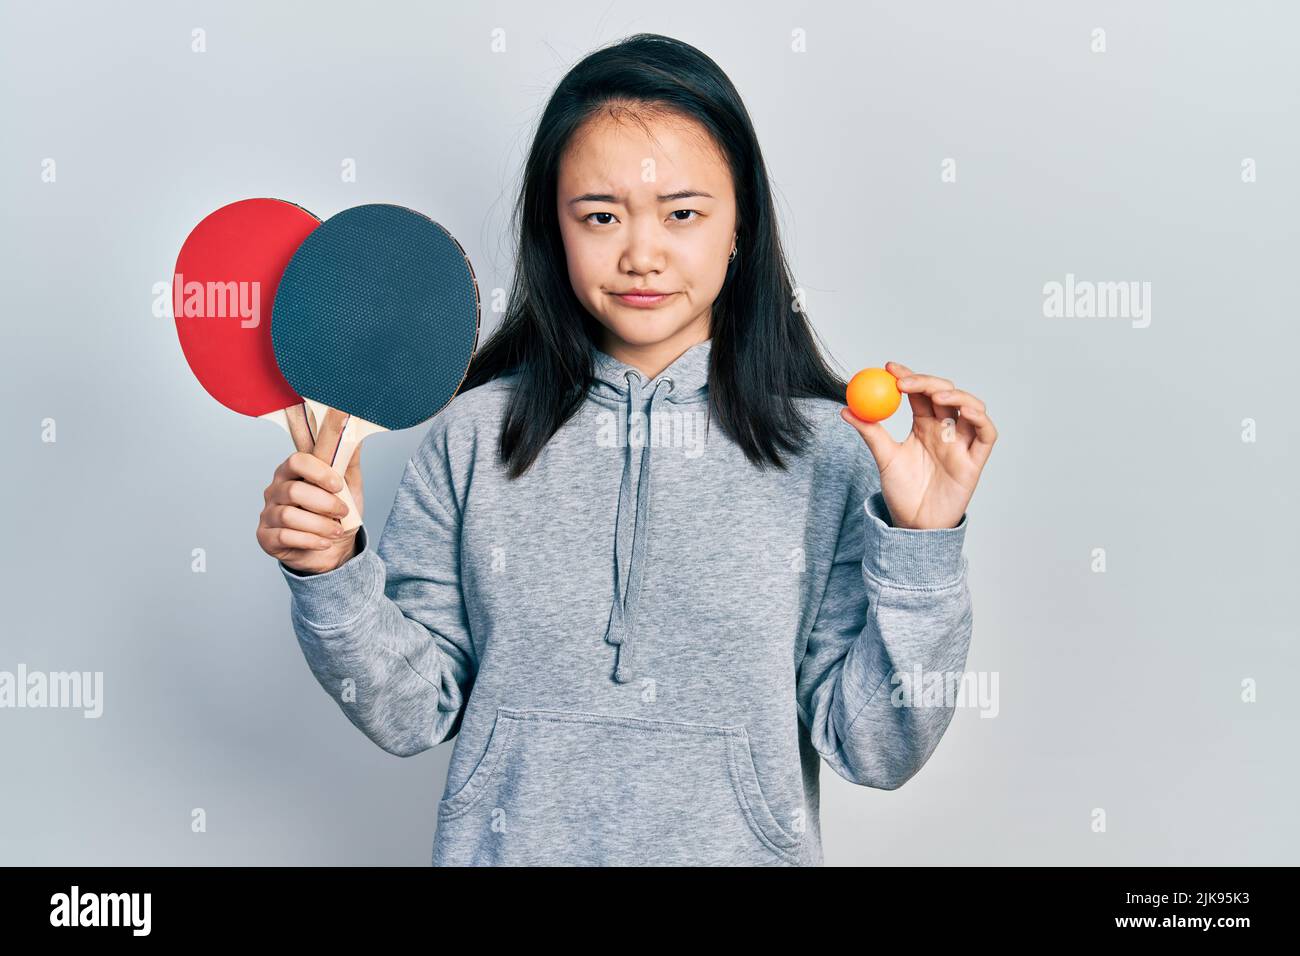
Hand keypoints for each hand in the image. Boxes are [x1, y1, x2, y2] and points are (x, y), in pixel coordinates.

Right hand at [256, 442, 364, 574]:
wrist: (333, 549)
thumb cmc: (337, 514)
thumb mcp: (349, 487)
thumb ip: (348, 462)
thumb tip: (355, 435)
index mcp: (292, 472)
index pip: (296, 461)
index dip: (318, 472)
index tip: (338, 485)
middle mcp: (275, 490)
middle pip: (293, 490)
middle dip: (325, 503)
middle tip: (343, 512)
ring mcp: (268, 513)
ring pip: (289, 515)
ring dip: (320, 525)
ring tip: (336, 531)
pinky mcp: (266, 537)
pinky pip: (285, 536)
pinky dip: (310, 540)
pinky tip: (324, 542)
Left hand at [840, 361, 996, 529]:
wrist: (914, 525)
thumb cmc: (901, 491)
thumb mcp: (883, 458)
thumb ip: (870, 432)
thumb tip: (845, 409)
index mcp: (924, 425)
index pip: (919, 393)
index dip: (908, 376)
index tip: (889, 367)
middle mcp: (946, 429)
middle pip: (944, 394)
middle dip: (927, 382)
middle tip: (904, 382)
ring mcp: (962, 443)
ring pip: (970, 408)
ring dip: (956, 396)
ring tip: (935, 395)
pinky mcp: (975, 461)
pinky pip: (987, 434)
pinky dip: (980, 418)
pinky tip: (965, 410)